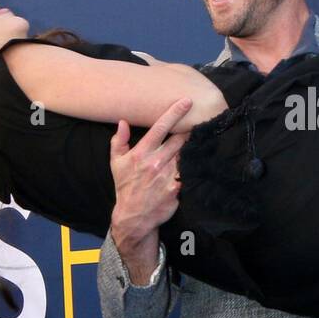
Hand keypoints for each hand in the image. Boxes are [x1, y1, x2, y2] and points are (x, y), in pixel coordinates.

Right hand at [108, 98, 191, 274]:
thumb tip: (122, 122)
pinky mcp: (177, 188)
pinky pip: (189, 171)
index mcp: (141, 153)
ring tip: (202, 139)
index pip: (160, 127)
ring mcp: (168, 175)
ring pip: (186, 154)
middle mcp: (156, 162)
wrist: (134, 216)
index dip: (174, 112)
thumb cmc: (126, 186)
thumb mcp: (116, 163)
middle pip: (180, 139)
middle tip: (199, 121)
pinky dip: (194, 165)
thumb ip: (119, 141)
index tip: (187, 101)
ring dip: (193, 147)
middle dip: (189, 130)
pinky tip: (201, 160)